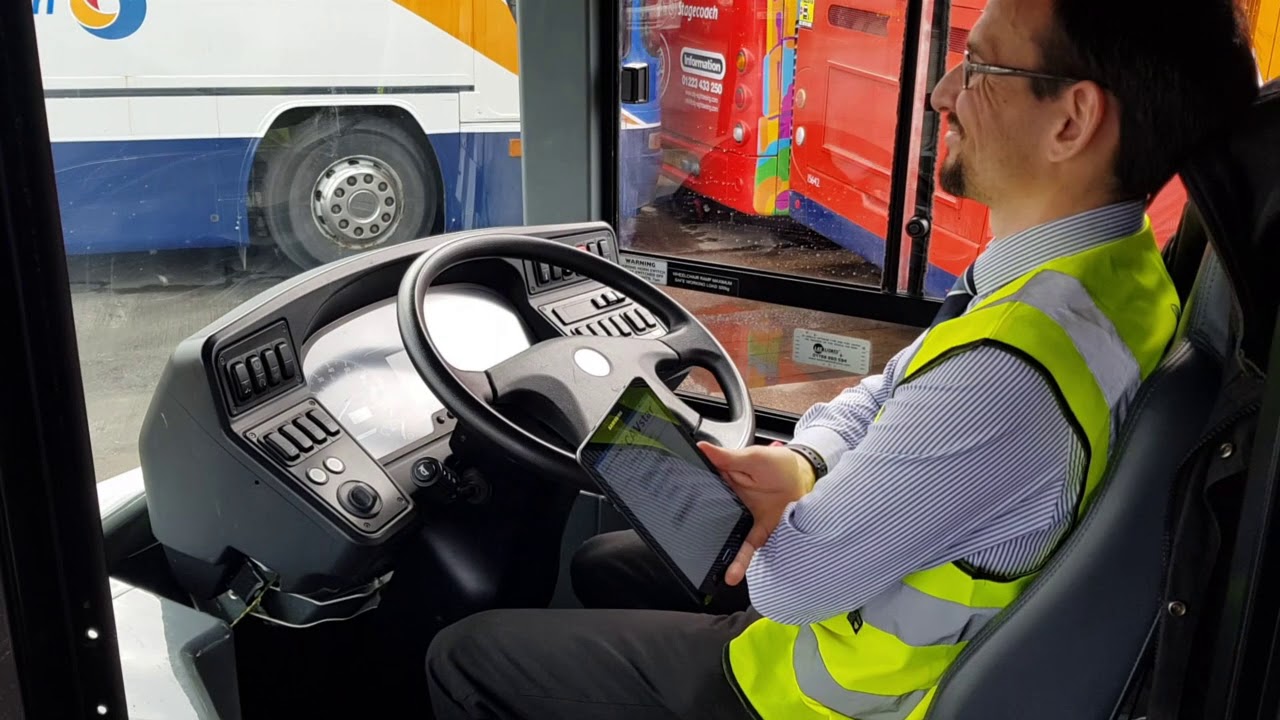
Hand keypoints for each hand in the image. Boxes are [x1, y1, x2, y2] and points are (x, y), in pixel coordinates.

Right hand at [698, 442, 815, 585]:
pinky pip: (746, 548)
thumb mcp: (752, 457)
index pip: (703, 488)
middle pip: (709, 516)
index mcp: (725, 481)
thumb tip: (702, 447)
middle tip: (685, 543)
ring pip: (725, 536)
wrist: (805, 479)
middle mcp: (731, 502)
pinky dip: (739, 561)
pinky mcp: (757, 532)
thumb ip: (727, 457)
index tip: (675, 507)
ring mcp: (743, 518)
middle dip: (697, 531)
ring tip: (706, 567)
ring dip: (716, 552)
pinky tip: (731, 573)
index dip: (689, 497)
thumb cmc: (779, 464)